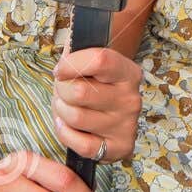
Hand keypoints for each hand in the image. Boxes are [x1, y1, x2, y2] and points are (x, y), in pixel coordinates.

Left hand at [52, 46, 142, 162]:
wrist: (111, 114)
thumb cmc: (93, 84)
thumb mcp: (87, 64)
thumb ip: (75, 52)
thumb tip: (67, 44)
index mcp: (128, 72)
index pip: (99, 59)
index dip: (71, 63)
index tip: (60, 70)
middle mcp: (131, 98)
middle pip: (79, 92)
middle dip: (61, 90)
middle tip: (62, 91)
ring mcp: (127, 125)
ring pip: (76, 117)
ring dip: (61, 111)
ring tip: (65, 108)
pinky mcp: (120, 147)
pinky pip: (81, 144)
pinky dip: (66, 134)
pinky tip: (66, 125)